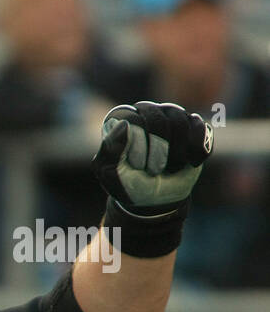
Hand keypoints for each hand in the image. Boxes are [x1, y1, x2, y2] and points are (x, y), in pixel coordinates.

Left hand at [92, 101, 211, 217]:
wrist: (154, 199)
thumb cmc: (127, 184)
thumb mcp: (110, 173)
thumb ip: (110, 150)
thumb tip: (124, 124)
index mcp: (122, 120)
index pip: (132, 119)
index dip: (138, 145)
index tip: (136, 165)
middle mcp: (147, 112)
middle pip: (158, 118)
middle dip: (157, 150)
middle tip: (152, 169)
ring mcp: (171, 116)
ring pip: (181, 121)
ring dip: (176, 152)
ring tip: (168, 167)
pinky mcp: (193, 126)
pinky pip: (200, 128)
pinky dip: (196, 150)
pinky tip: (190, 163)